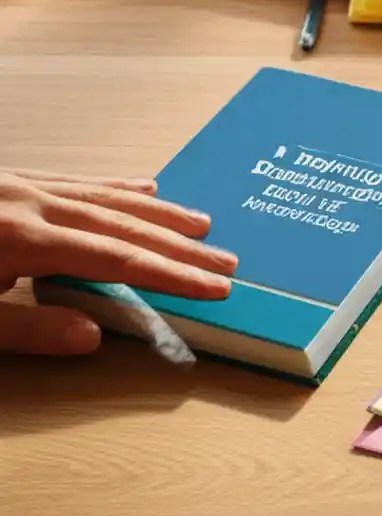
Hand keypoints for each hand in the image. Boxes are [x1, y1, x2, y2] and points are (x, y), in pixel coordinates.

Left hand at [0, 168, 236, 355]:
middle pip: (122, 226)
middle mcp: (31, 204)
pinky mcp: (13, 178)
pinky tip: (145, 187)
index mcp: (20, 239)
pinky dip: (116, 186)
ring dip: (160, 213)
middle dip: (179, 246)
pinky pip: (77, 179)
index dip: (168, 274)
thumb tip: (91, 337)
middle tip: (226, 261)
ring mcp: (22, 186)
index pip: (113, 259)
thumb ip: (25, 328)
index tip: (213, 287)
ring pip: (106, 197)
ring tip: (201, 224)